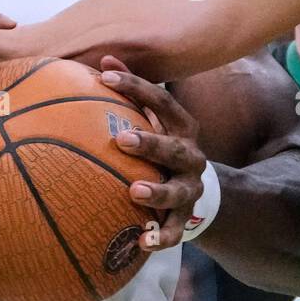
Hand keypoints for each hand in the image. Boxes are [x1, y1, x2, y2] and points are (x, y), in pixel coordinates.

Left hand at [97, 55, 203, 250]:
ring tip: (133, 191)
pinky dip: (161, 237)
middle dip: (150, 143)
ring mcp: (191, 187)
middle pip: (174, 148)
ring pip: (178, 191)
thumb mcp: (153, 118)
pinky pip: (176, 230)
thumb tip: (102, 57)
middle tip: (121, 138)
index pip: (162, 100)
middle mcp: (191, 155)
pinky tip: (142, 243)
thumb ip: (131, 93)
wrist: (197, 189)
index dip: (135, 87)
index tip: (105, 76)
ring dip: (157, 191)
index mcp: (182, 126)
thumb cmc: (163, 144)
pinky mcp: (186, 217)